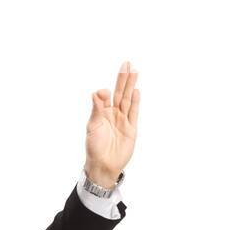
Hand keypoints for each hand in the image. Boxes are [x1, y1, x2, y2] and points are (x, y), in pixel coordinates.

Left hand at [85, 62, 138, 186]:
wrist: (103, 165)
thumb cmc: (94, 147)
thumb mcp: (93, 126)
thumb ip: (96, 108)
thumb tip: (97, 91)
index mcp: (101, 113)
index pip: (106, 96)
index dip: (105, 91)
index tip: (104, 92)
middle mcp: (113, 114)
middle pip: (120, 93)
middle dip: (123, 79)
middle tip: (127, 63)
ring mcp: (123, 120)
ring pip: (128, 99)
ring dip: (131, 85)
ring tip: (134, 71)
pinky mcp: (131, 128)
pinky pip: (134, 112)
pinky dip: (136, 101)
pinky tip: (137, 90)